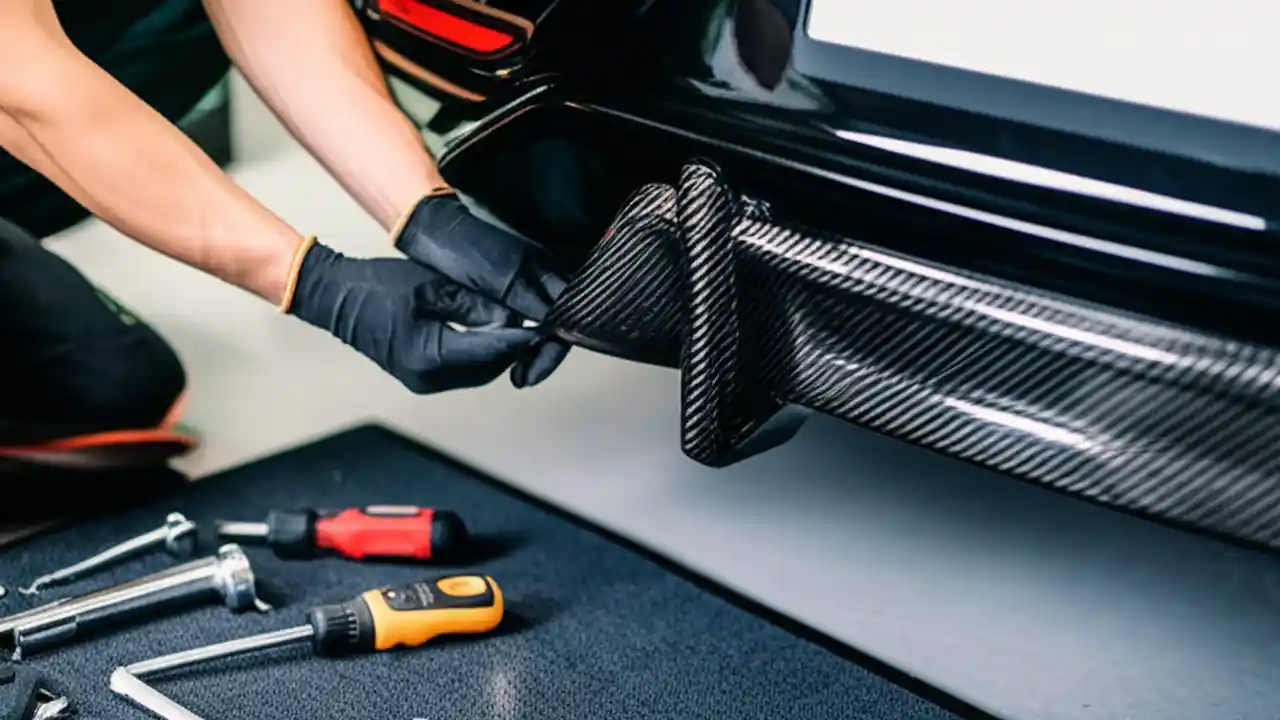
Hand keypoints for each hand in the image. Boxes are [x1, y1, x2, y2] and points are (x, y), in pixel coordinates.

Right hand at [393, 192, 570, 387]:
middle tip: (541, 321)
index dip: (522, 338)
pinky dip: (486, 352)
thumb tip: (515, 316)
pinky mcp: (426, 377)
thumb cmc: (377, 285)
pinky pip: (468, 369)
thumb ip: (478, 303)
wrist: (337, 299)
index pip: (490, 351)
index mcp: (428, 357)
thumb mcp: (434, 285)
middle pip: (491, 368)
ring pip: (483, 371)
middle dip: (517, 346)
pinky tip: (498, 331)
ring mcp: (426, 382)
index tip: (546, 323)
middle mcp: (429, 379)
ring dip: (504, 350)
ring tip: (524, 324)